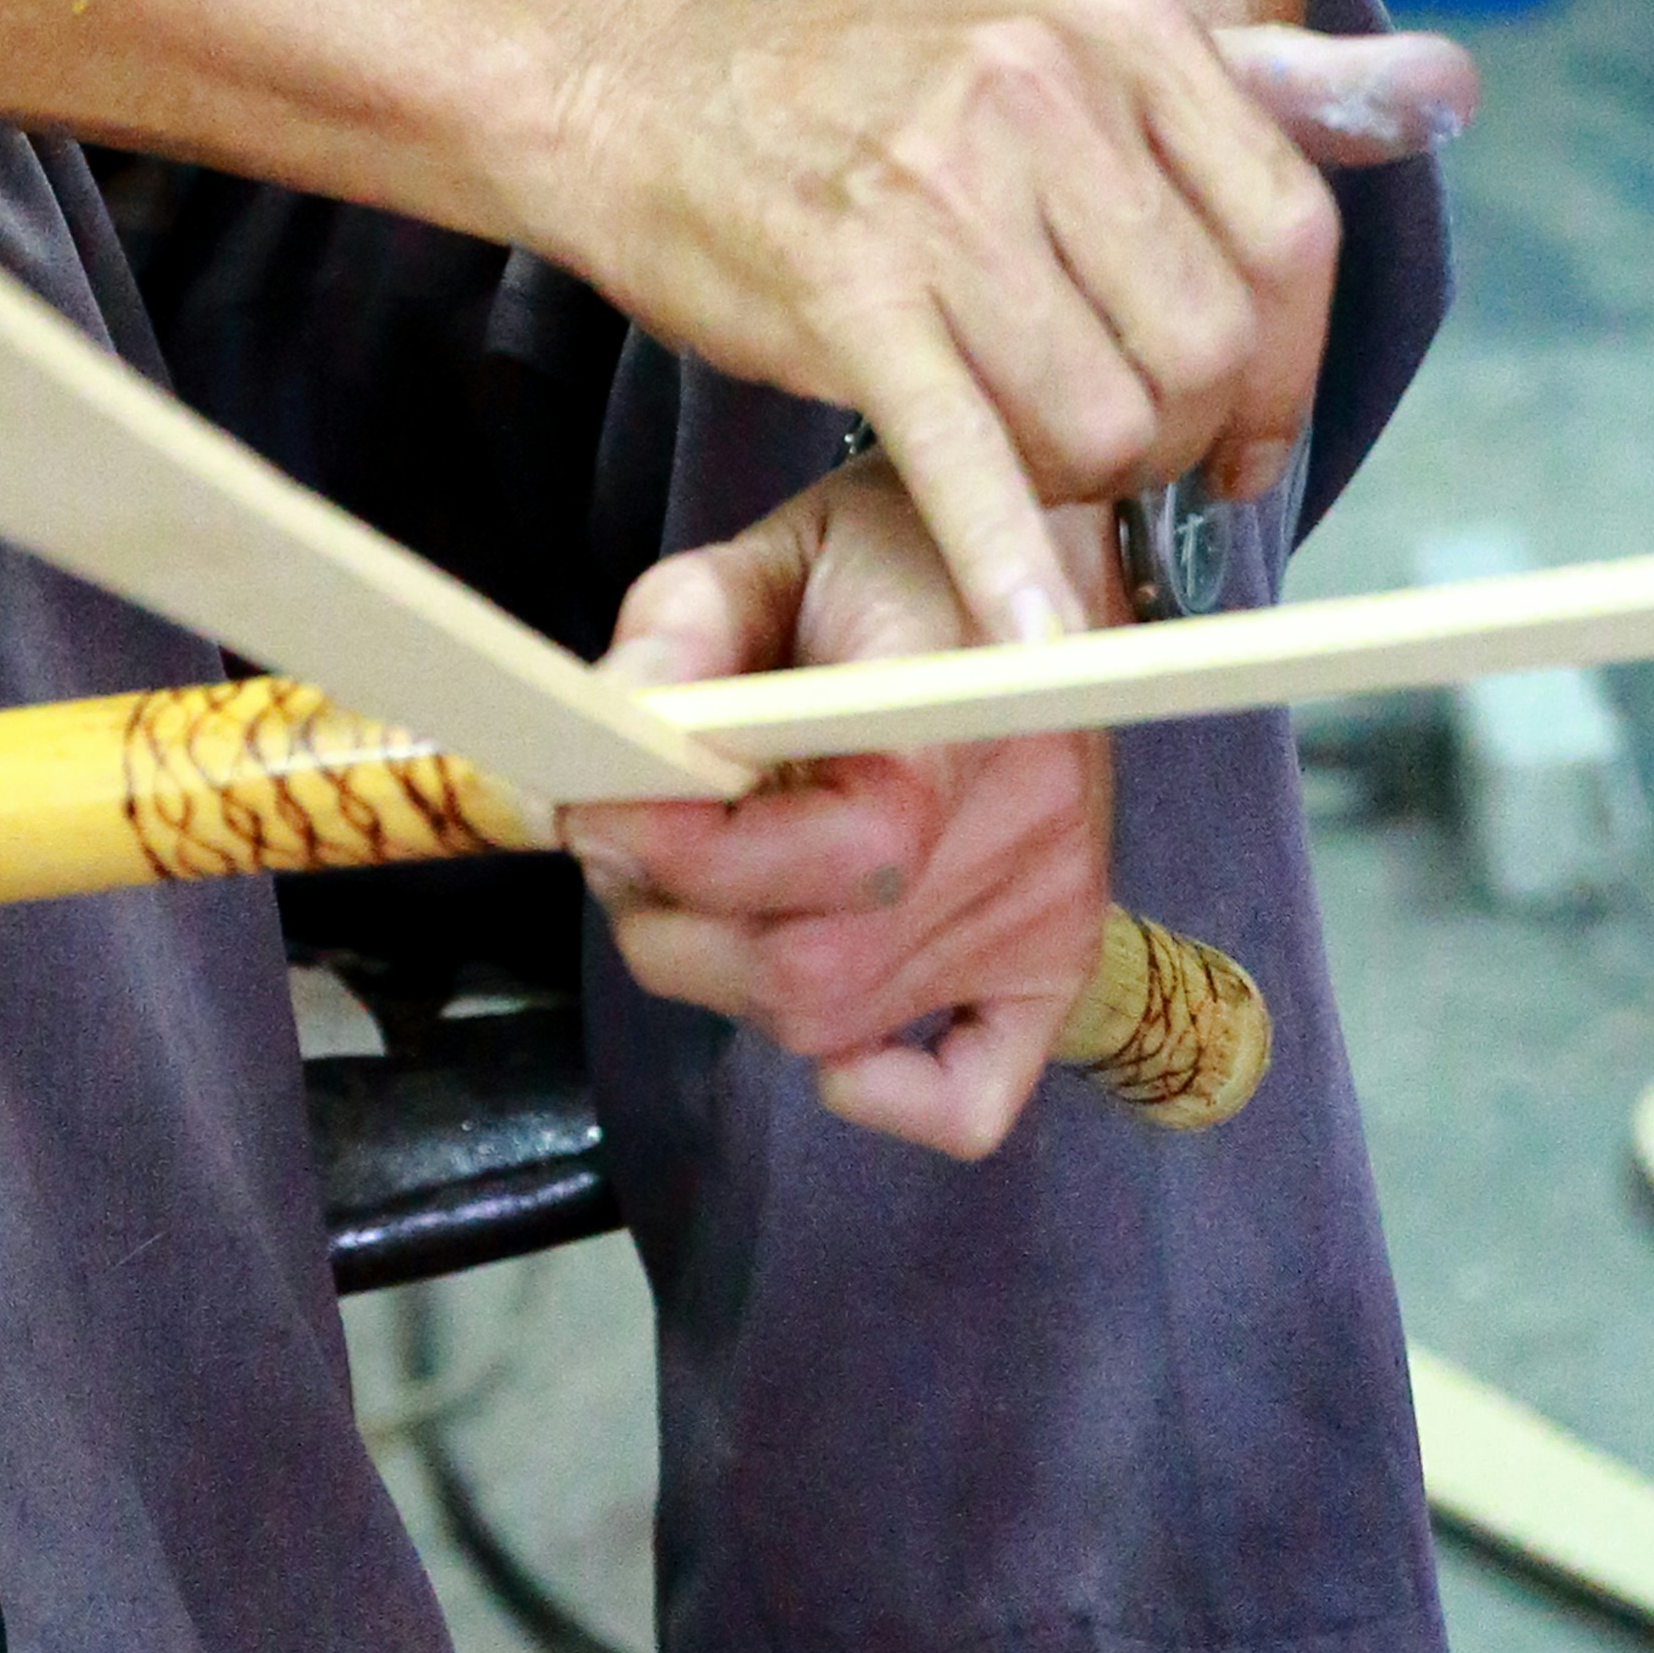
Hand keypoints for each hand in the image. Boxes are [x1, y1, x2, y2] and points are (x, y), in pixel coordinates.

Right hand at [557, 0, 1470, 651]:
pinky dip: (1008, 561)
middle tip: (1116, 459)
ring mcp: (941, 184)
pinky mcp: (848, 288)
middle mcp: (1041, 82)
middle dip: (1180, 434)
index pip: (1290, 227)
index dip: (1288, 364)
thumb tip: (1455, 94)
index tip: (1243, 436)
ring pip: (1106, 414)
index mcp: (1115, 20)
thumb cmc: (860, 100)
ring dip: (1083, 482)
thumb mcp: (1058, 37)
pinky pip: (970, 455)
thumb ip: (1254, 81)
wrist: (642, 100)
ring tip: (1027, 464)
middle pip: (1208, 336)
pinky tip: (1021, 641)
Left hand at [573, 462, 1127, 1158]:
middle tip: (622, 848)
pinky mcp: (1056, 959)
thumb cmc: (887, 556)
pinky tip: (828, 1033)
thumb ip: (680, 628)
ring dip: (728, 975)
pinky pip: (974, 1099)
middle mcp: (1024, 835)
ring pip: (839, 1022)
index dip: (692, 855)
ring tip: (696, 882)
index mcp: (966, 719)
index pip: (839, 853)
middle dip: (671, 924)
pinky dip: (887, 1093)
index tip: (597, 810)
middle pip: (814, 969)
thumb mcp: (768, 553)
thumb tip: (613, 722)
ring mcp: (1047, 911)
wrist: (1021, 560)